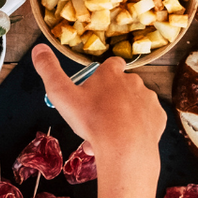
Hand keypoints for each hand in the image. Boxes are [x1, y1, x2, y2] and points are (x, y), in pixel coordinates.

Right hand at [31, 45, 164, 166]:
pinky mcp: (158, 118)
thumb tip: (39, 48)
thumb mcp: (62, 95)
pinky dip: (137, 128)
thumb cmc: (92, 120)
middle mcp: (134, 81)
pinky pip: (146, 120)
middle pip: (121, 87)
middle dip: (110, 100)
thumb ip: (49, 71)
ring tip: (107, 137)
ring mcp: (149, 99)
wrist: (125, 149)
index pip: (111, 64)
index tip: (94, 91)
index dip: (103, 76)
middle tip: (95, 120)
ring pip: (133, 105)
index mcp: (112, 73)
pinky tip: (125, 140)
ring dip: (121, 117)